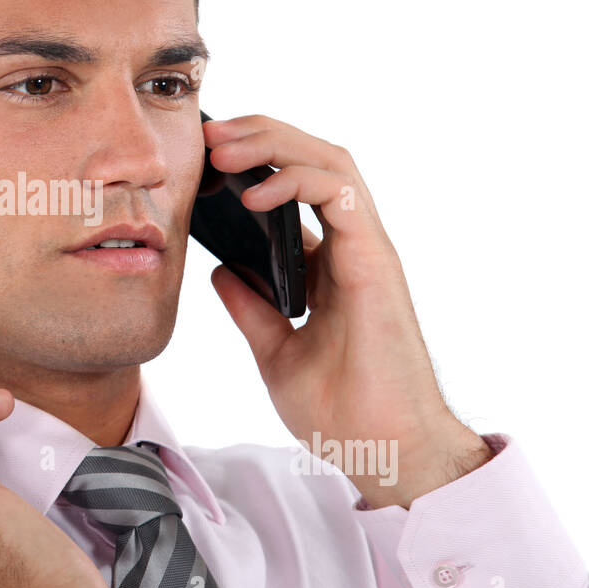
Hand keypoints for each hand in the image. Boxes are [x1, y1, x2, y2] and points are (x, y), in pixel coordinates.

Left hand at [204, 115, 491, 508]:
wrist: (382, 453)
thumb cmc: (343, 411)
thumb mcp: (274, 352)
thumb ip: (251, 308)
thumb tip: (220, 272)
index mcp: (331, 264)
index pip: (299, 186)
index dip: (257, 160)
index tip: (206, 158)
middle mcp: (353, 247)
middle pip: (314, 160)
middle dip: (261, 135)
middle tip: (210, 134)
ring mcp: (368, 251)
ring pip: (331, 162)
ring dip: (275, 144)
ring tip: (224, 149)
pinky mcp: (376, 263)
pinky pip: (341, 195)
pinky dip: (296, 182)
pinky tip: (254, 197)